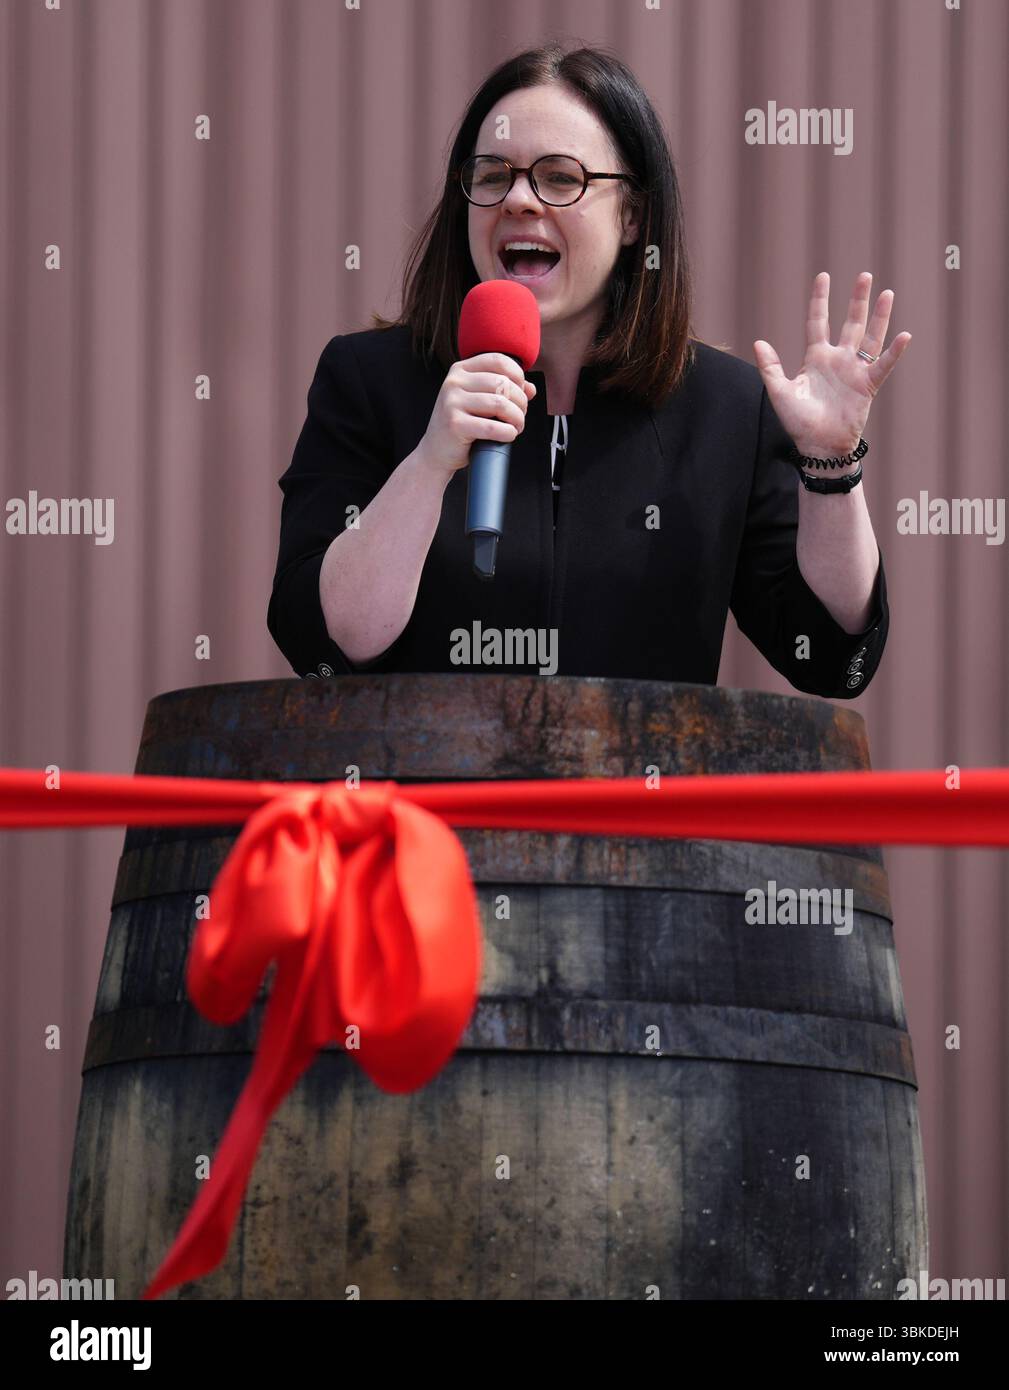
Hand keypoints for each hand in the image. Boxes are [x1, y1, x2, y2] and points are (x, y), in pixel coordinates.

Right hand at [417, 352, 535, 477]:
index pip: (498, 360)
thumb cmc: (461, 424)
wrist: (436, 451)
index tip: (521, 392)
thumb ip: (503, 390)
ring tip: (516, 427)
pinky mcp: (454, 424)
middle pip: (502, 383)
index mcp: (460, 370)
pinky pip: (492, 427)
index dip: (517, 375)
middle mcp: (454, 382)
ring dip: (517, 418)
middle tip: (520, 416)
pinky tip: (508, 435)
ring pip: (500, 404)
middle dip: (520, 402)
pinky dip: (507, 432)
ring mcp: (452, 402)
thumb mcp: (479, 401)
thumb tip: (530, 388)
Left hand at [753, 271, 910, 458]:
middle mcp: (838, 359)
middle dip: (857, 300)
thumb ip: (771, 367)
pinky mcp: (868, 385)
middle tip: (865, 276)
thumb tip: (758, 342)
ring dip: (879, 316)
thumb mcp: (780, 392)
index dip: (820, 300)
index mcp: (815, 358)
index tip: (823, 276)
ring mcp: (854, 370)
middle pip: (850, 323)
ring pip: (870, 337)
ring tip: (887, 293)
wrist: (818, 446)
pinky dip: (894, 351)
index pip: (817, 321)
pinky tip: (904, 335)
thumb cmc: (799, 422)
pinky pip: (883, 364)